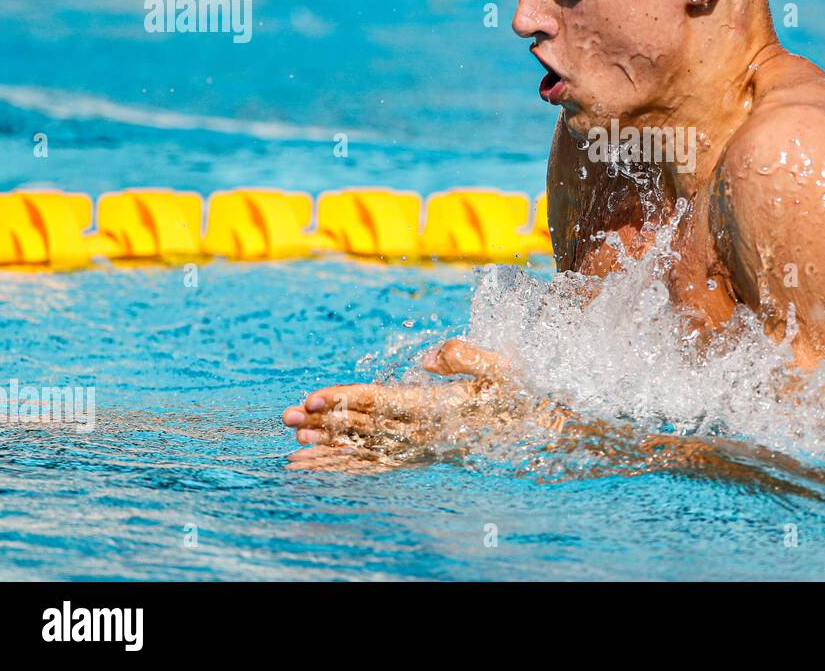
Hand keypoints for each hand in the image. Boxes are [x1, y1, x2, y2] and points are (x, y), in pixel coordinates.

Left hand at [282, 338, 513, 470]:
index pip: (381, 403)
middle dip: (324, 422)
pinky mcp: (421, 455)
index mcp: (438, 408)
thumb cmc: (519, 391)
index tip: (312, 398)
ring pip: (366, 451)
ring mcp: (422, 448)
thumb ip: (465, 356)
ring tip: (294, 451)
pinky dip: (347, 468)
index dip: (345, 399)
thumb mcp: (502, 365)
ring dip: (329, 450)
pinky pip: (378, 465)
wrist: (539, 428)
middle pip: (365, 427)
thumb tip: (426, 358)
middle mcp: (424, 433)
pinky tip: (324, 469)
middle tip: (285, 418)